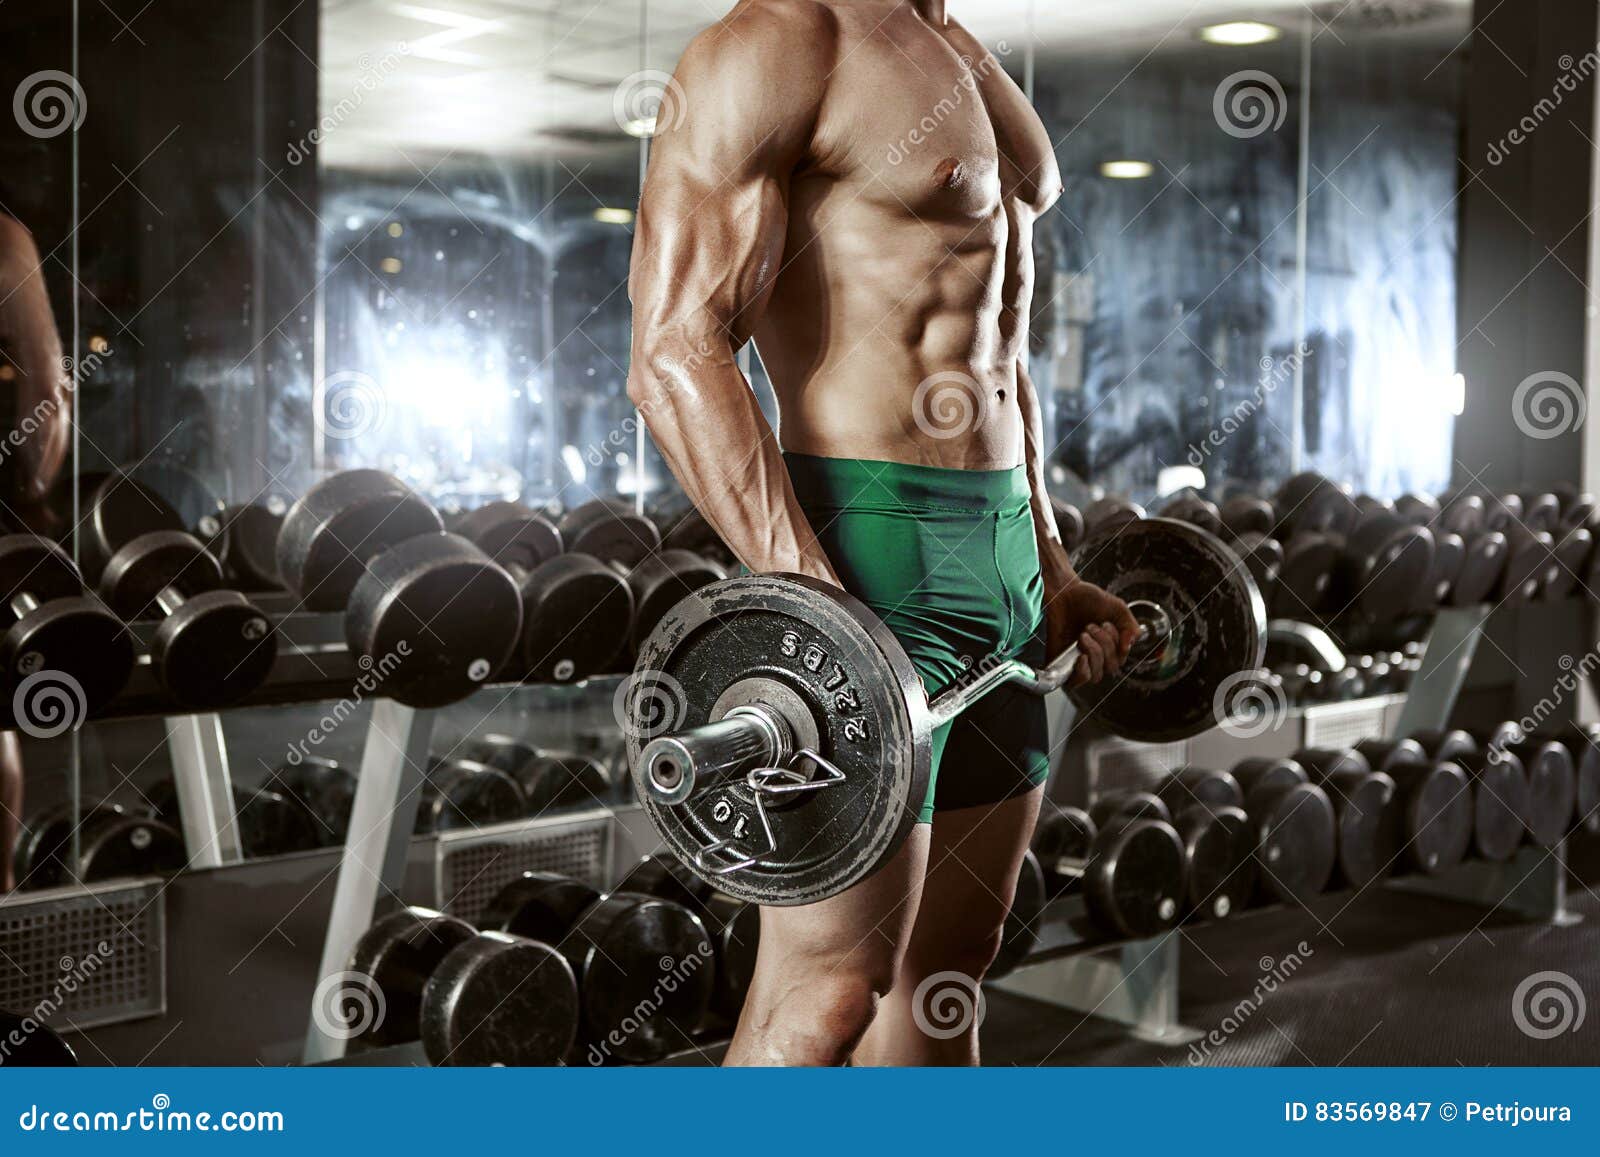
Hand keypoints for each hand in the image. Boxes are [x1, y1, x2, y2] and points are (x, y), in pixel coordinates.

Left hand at [1042, 556, 1139, 687]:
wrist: (1062, 594)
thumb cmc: (1087, 600)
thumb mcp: (1118, 609)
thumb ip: (1130, 627)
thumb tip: (1129, 647)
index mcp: (1111, 645)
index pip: (1120, 658)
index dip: (1116, 643)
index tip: (1106, 623)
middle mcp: (1096, 656)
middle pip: (1111, 668)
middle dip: (1104, 645)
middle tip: (1090, 626)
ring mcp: (1079, 662)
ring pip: (1097, 676)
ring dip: (1094, 653)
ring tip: (1083, 635)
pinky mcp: (1063, 665)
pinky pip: (1077, 682)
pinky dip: (1083, 672)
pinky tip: (1081, 656)